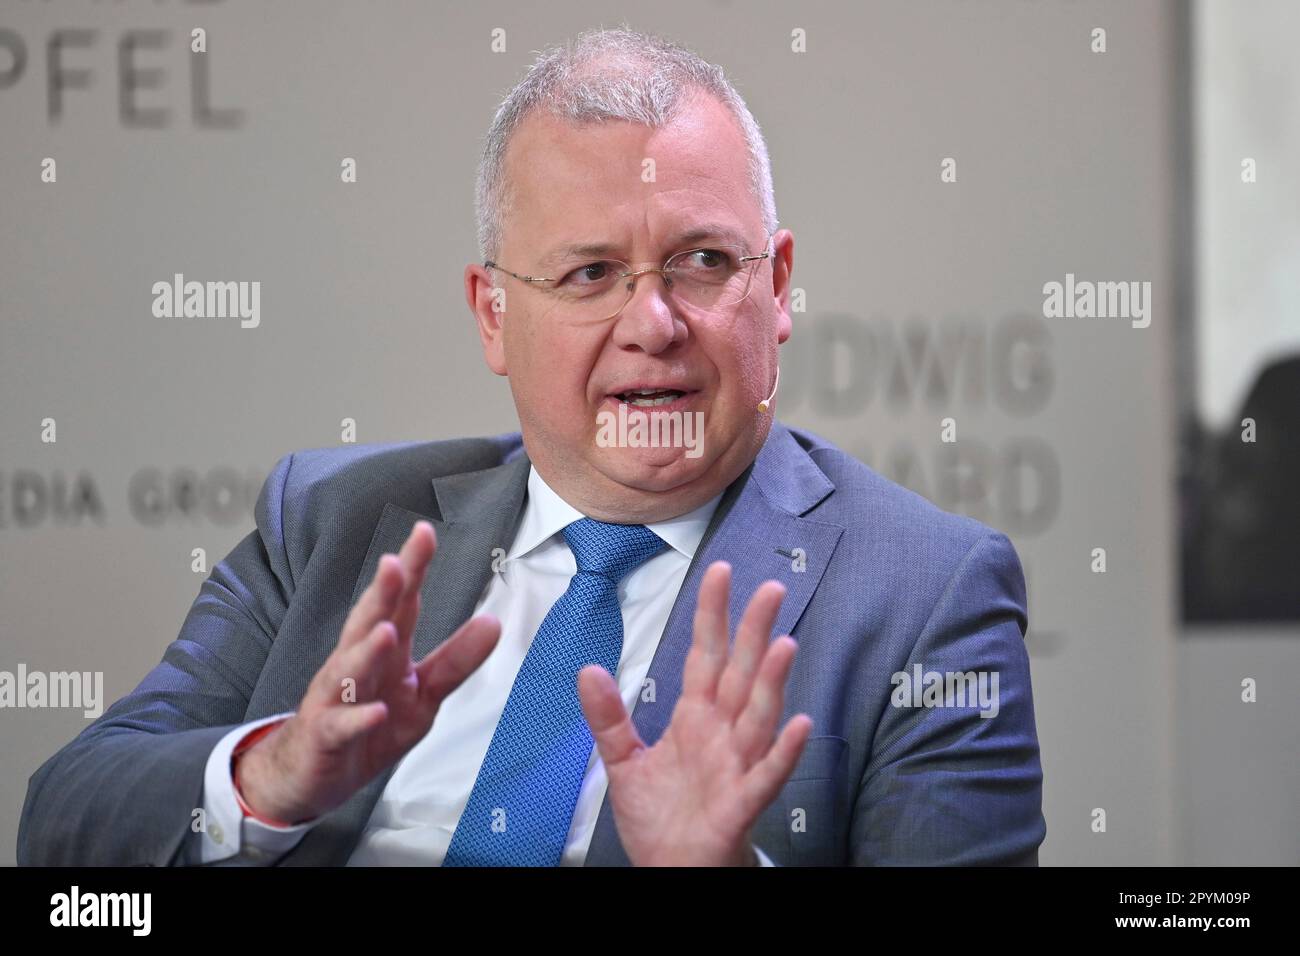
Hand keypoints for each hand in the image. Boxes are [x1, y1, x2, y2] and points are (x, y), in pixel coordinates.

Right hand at [237, 520, 500, 822]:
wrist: (311, 776)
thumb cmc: (367, 726)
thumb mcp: (422, 693)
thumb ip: (456, 660)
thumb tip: (494, 622)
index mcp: (384, 651)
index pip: (399, 602)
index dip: (411, 568)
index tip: (424, 532)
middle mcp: (355, 665)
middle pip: (368, 622)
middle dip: (382, 593)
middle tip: (395, 562)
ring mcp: (335, 698)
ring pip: (349, 669)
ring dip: (367, 651)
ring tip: (387, 631)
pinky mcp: (324, 736)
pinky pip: (341, 725)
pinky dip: (358, 719)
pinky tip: (376, 712)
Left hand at [578, 560, 811, 865]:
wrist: (669, 870)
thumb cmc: (659, 819)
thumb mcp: (623, 762)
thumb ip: (608, 717)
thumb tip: (588, 670)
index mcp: (695, 718)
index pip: (706, 655)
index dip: (713, 615)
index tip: (721, 574)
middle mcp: (722, 735)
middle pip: (740, 674)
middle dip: (753, 632)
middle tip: (770, 590)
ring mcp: (736, 767)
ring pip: (757, 717)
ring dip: (771, 683)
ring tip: (782, 645)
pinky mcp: (740, 804)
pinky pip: (765, 776)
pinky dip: (782, 752)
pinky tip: (798, 725)